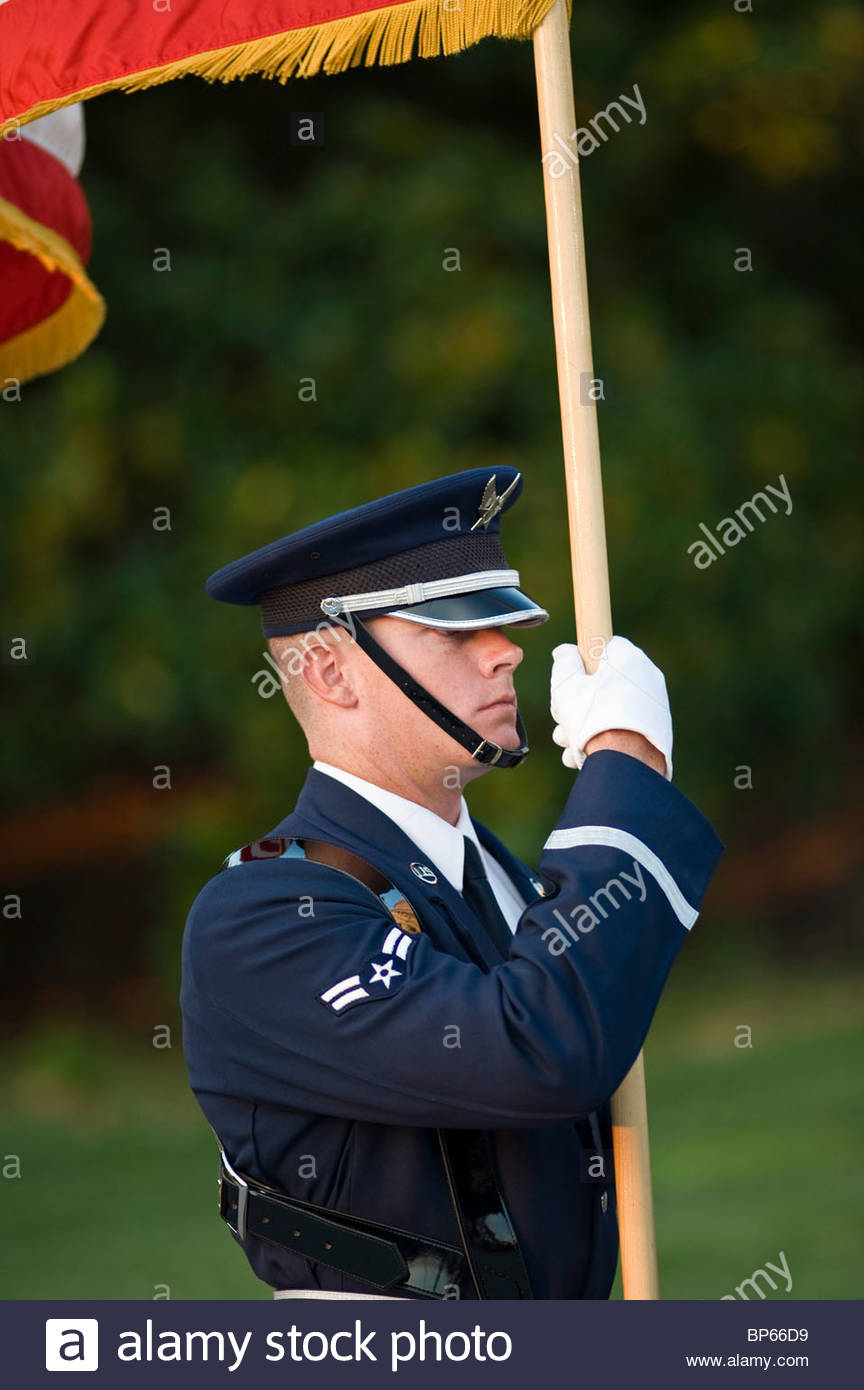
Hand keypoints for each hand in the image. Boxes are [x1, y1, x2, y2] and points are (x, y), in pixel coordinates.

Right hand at [550, 636, 672, 779]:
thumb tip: (565, 652)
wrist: (626, 764)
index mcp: (630, 659)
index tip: (571, 679)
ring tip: (569, 742)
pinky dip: (607, 738)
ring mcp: (655, 708)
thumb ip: (564, 662)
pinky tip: (586, 755)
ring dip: (585, 725)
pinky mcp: (657, 734)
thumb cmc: (594, 720)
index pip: (606, 647)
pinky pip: (625, 728)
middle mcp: (648, 679)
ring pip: (611, 709)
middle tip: (564, 717)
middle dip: (579, 701)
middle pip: (606, 682)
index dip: (583, 661)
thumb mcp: (567, 685)